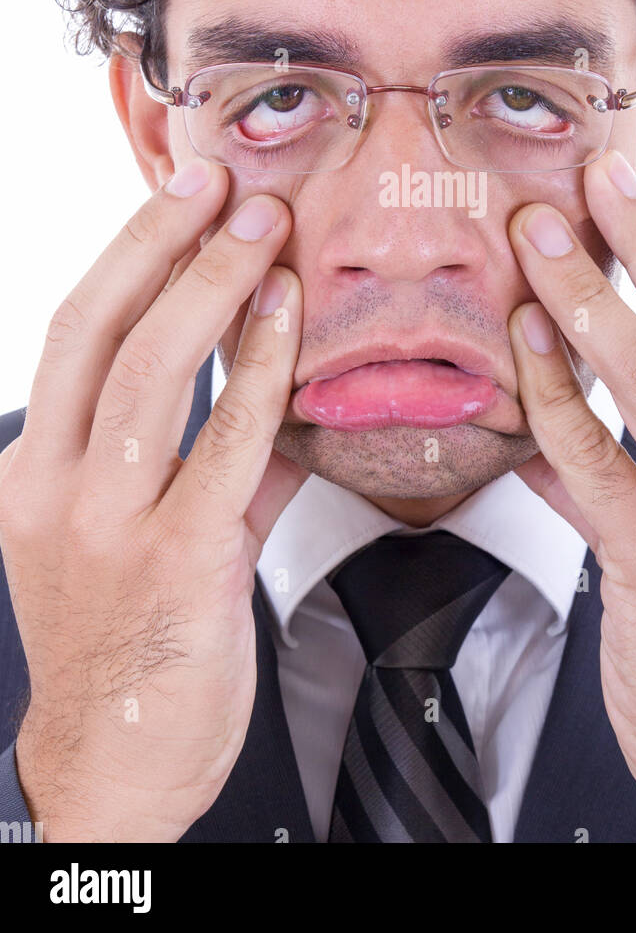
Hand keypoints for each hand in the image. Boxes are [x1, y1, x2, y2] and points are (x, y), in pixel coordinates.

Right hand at [0, 160, 304, 841]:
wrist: (116, 765)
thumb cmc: (130, 642)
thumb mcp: (141, 536)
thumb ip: (212, 462)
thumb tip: (285, 397)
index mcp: (31, 468)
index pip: (73, 332)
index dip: (129, 252)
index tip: (181, 193)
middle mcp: (52, 487)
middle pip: (99, 330)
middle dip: (165, 243)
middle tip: (226, 185)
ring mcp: (106, 526)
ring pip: (152, 374)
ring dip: (214, 288)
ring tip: (264, 229)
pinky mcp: (175, 564)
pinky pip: (227, 447)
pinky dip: (260, 374)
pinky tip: (289, 324)